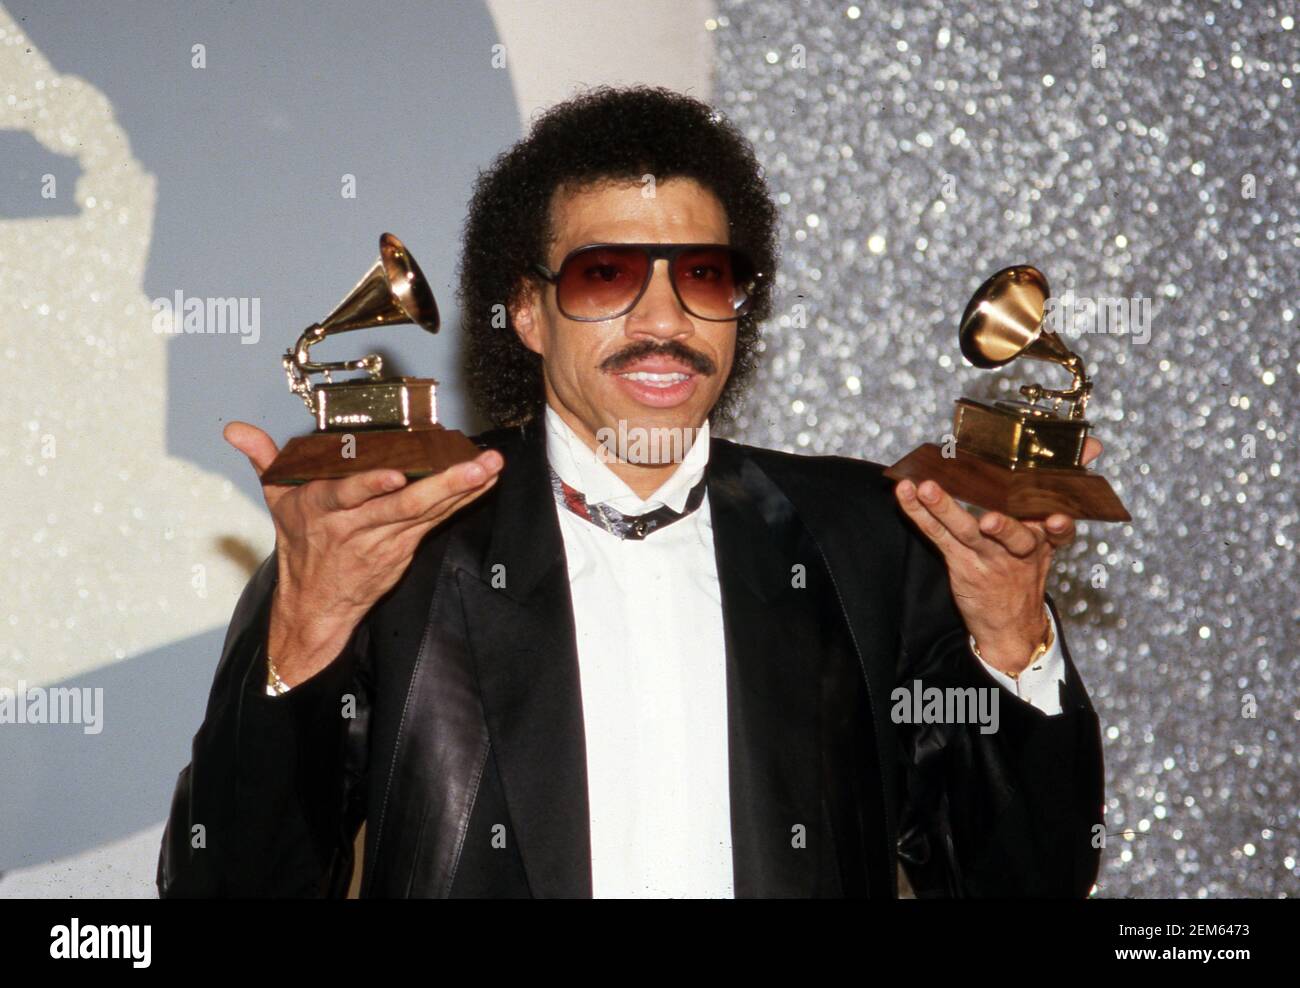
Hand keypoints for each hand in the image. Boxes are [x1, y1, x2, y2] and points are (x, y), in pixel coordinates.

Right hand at [224, 421, 503, 685]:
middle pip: (404, 505)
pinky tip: (486, 482)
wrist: (315, 605)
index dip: (371, 486)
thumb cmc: (300, 545)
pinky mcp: (406, 545)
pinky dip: (463, 500)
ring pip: (428, 512)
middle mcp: (357, 526)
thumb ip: (264, 458)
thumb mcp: (276, 500)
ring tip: (489, 468)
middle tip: (475, 465)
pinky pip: (438, 520)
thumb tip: (235, 430)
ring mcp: (386, 539)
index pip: (346, 496)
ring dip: (463, 490)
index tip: (396, 474)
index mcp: (322, 510)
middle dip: (444, 485)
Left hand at [892, 438, 1101, 675]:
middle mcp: (1020, 550)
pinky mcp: (961, 563)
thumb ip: (1065, 488)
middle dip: (1004, 527)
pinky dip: (919, 513)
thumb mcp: (1053, 535)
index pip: (1060, 531)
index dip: (1061, 526)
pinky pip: (937, 535)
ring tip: (927, 488)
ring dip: (945, 508)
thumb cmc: (1029, 565)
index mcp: (1046, 539)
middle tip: (990, 520)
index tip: (1058, 519)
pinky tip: (905, 494)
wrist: (1011, 626)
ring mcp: (988, 558)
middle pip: (1014, 537)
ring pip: (966, 531)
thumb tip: (1094, 444)